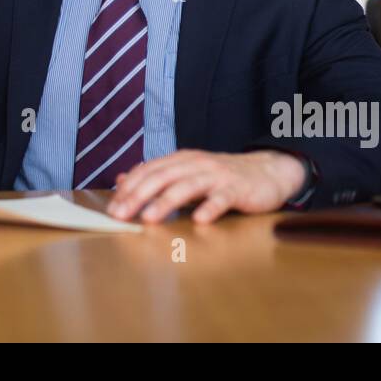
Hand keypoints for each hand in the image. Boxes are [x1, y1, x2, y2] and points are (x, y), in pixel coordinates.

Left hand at [106, 149, 308, 223]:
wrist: (267, 171)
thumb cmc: (222, 177)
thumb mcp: (187, 173)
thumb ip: (157, 176)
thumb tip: (123, 179)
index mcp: (181, 160)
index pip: (149, 171)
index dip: (129, 188)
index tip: (112, 208)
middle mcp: (196, 164)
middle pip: (162, 177)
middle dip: (139, 196)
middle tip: (121, 215)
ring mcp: (217, 176)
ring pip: (187, 186)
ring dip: (166, 202)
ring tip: (149, 218)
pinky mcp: (237, 189)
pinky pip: (221, 199)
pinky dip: (209, 208)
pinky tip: (198, 220)